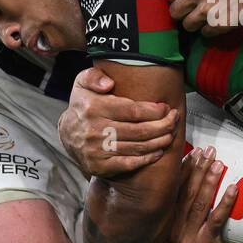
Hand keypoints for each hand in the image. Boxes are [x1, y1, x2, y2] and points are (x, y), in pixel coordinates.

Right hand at [58, 67, 176, 177]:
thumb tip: (108, 84)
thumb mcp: (83, 82)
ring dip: (159, 142)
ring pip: (138, 148)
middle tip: (174, 121)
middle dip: (163, 126)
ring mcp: (97, 150)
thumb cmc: (84, 105)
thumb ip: (94, 76)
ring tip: (170, 134)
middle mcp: (95, 130)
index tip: (166, 108)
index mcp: (94, 107)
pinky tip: (158, 151)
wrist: (67, 133)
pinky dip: (147, 159)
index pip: (133, 111)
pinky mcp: (99, 166)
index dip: (154, 111)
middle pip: (140, 131)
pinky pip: (129, 164)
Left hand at [166, 0, 242, 34]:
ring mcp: (208, 9)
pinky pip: (206, 33)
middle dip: (184, 11)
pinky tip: (218, 21)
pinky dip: (210, 30)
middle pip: (176, 12)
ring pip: (189, 25)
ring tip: (207, 16)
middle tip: (195, 9)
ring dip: (195, 22)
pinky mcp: (222, 23)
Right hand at [166, 146, 237, 242]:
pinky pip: (216, 219)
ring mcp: (188, 237)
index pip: (172, 190)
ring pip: (199, 203)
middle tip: (207, 151)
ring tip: (218, 163)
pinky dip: (225, 202)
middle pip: (185, 193)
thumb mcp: (177, 226)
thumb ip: (181, 204)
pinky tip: (232, 188)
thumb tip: (187, 173)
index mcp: (165, 221)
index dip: (181, 170)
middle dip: (196, 169)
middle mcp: (173, 228)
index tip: (192, 152)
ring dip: (209, 180)